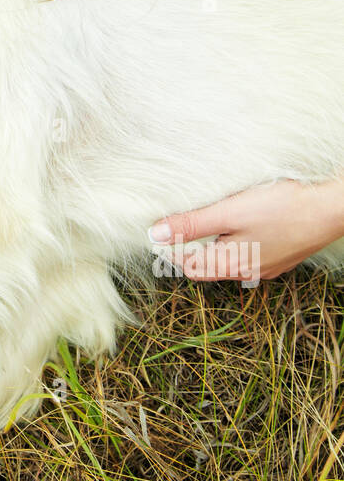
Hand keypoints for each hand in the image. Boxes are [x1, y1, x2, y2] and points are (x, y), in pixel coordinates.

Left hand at [147, 176, 343, 283]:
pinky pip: (251, 255)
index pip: (190, 267)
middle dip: (192, 250)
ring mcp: (268, 266)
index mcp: (232, 264)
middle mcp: (249, 272)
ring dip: (216, 246)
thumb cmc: (281, 208)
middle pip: (210, 266)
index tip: (160, 233)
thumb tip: (155, 234)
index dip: (171, 252)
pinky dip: (238, 243)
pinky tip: (240, 227)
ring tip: (207, 223)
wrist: (330, 209)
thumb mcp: (229, 213)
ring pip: (231, 261)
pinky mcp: (282, 255)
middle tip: (178, 226)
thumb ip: (191, 224)